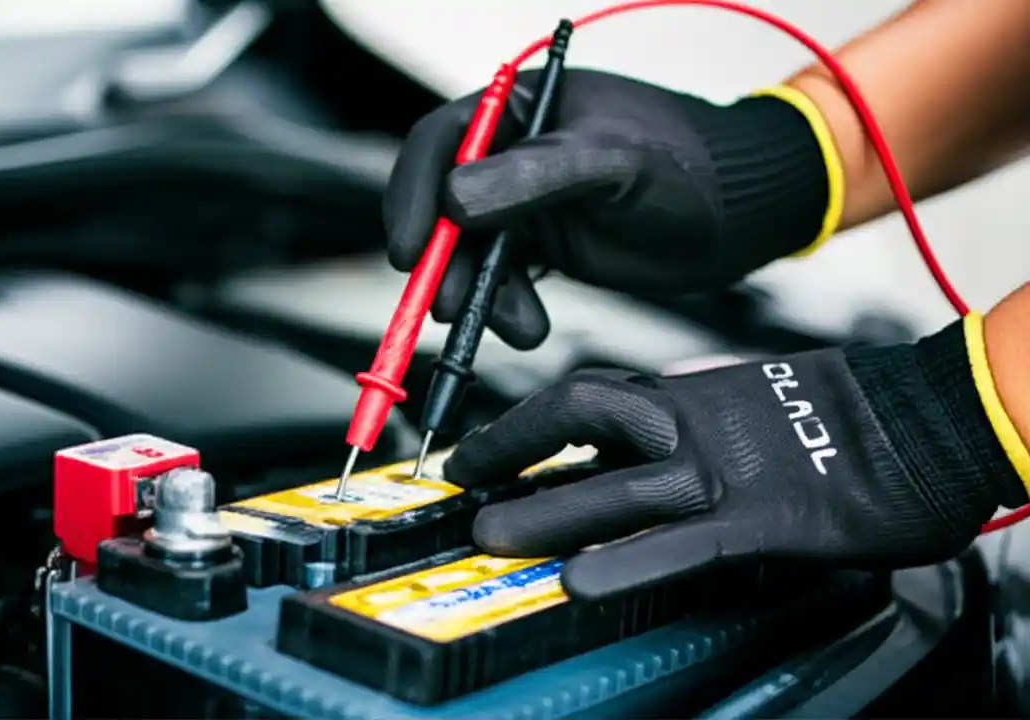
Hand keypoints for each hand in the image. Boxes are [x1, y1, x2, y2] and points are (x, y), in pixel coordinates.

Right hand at [384, 69, 833, 348]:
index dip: (412, 196)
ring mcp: (521, 203)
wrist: (737, 218)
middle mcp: (509, 154)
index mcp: (520, 109)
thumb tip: (453, 202)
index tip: (408, 251)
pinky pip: (497, 280)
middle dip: (442, 262)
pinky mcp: (538, 246)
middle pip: (441, 206)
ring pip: (467, 253)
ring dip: (477, 295)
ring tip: (515, 326)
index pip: (440, 143)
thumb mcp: (611, 162)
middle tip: (446, 307)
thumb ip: (534, 176)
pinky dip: (503, 308)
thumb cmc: (687, 167)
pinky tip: (526, 327)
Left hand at [442, 319, 1026, 600]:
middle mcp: (692, 425)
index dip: (518, 426)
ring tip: (490, 534)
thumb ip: (680, 422)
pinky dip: (628, 565)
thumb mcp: (742, 404)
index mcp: (686, 396)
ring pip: (617, 489)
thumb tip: (621, 451)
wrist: (932, 421)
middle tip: (460, 484)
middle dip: (511, 452)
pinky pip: (684, 545)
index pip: (582, 399)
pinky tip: (582, 584)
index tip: (474, 452)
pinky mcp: (767, 521)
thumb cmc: (843, 417)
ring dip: (546, 513)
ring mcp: (726, 472)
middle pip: (581, 422)